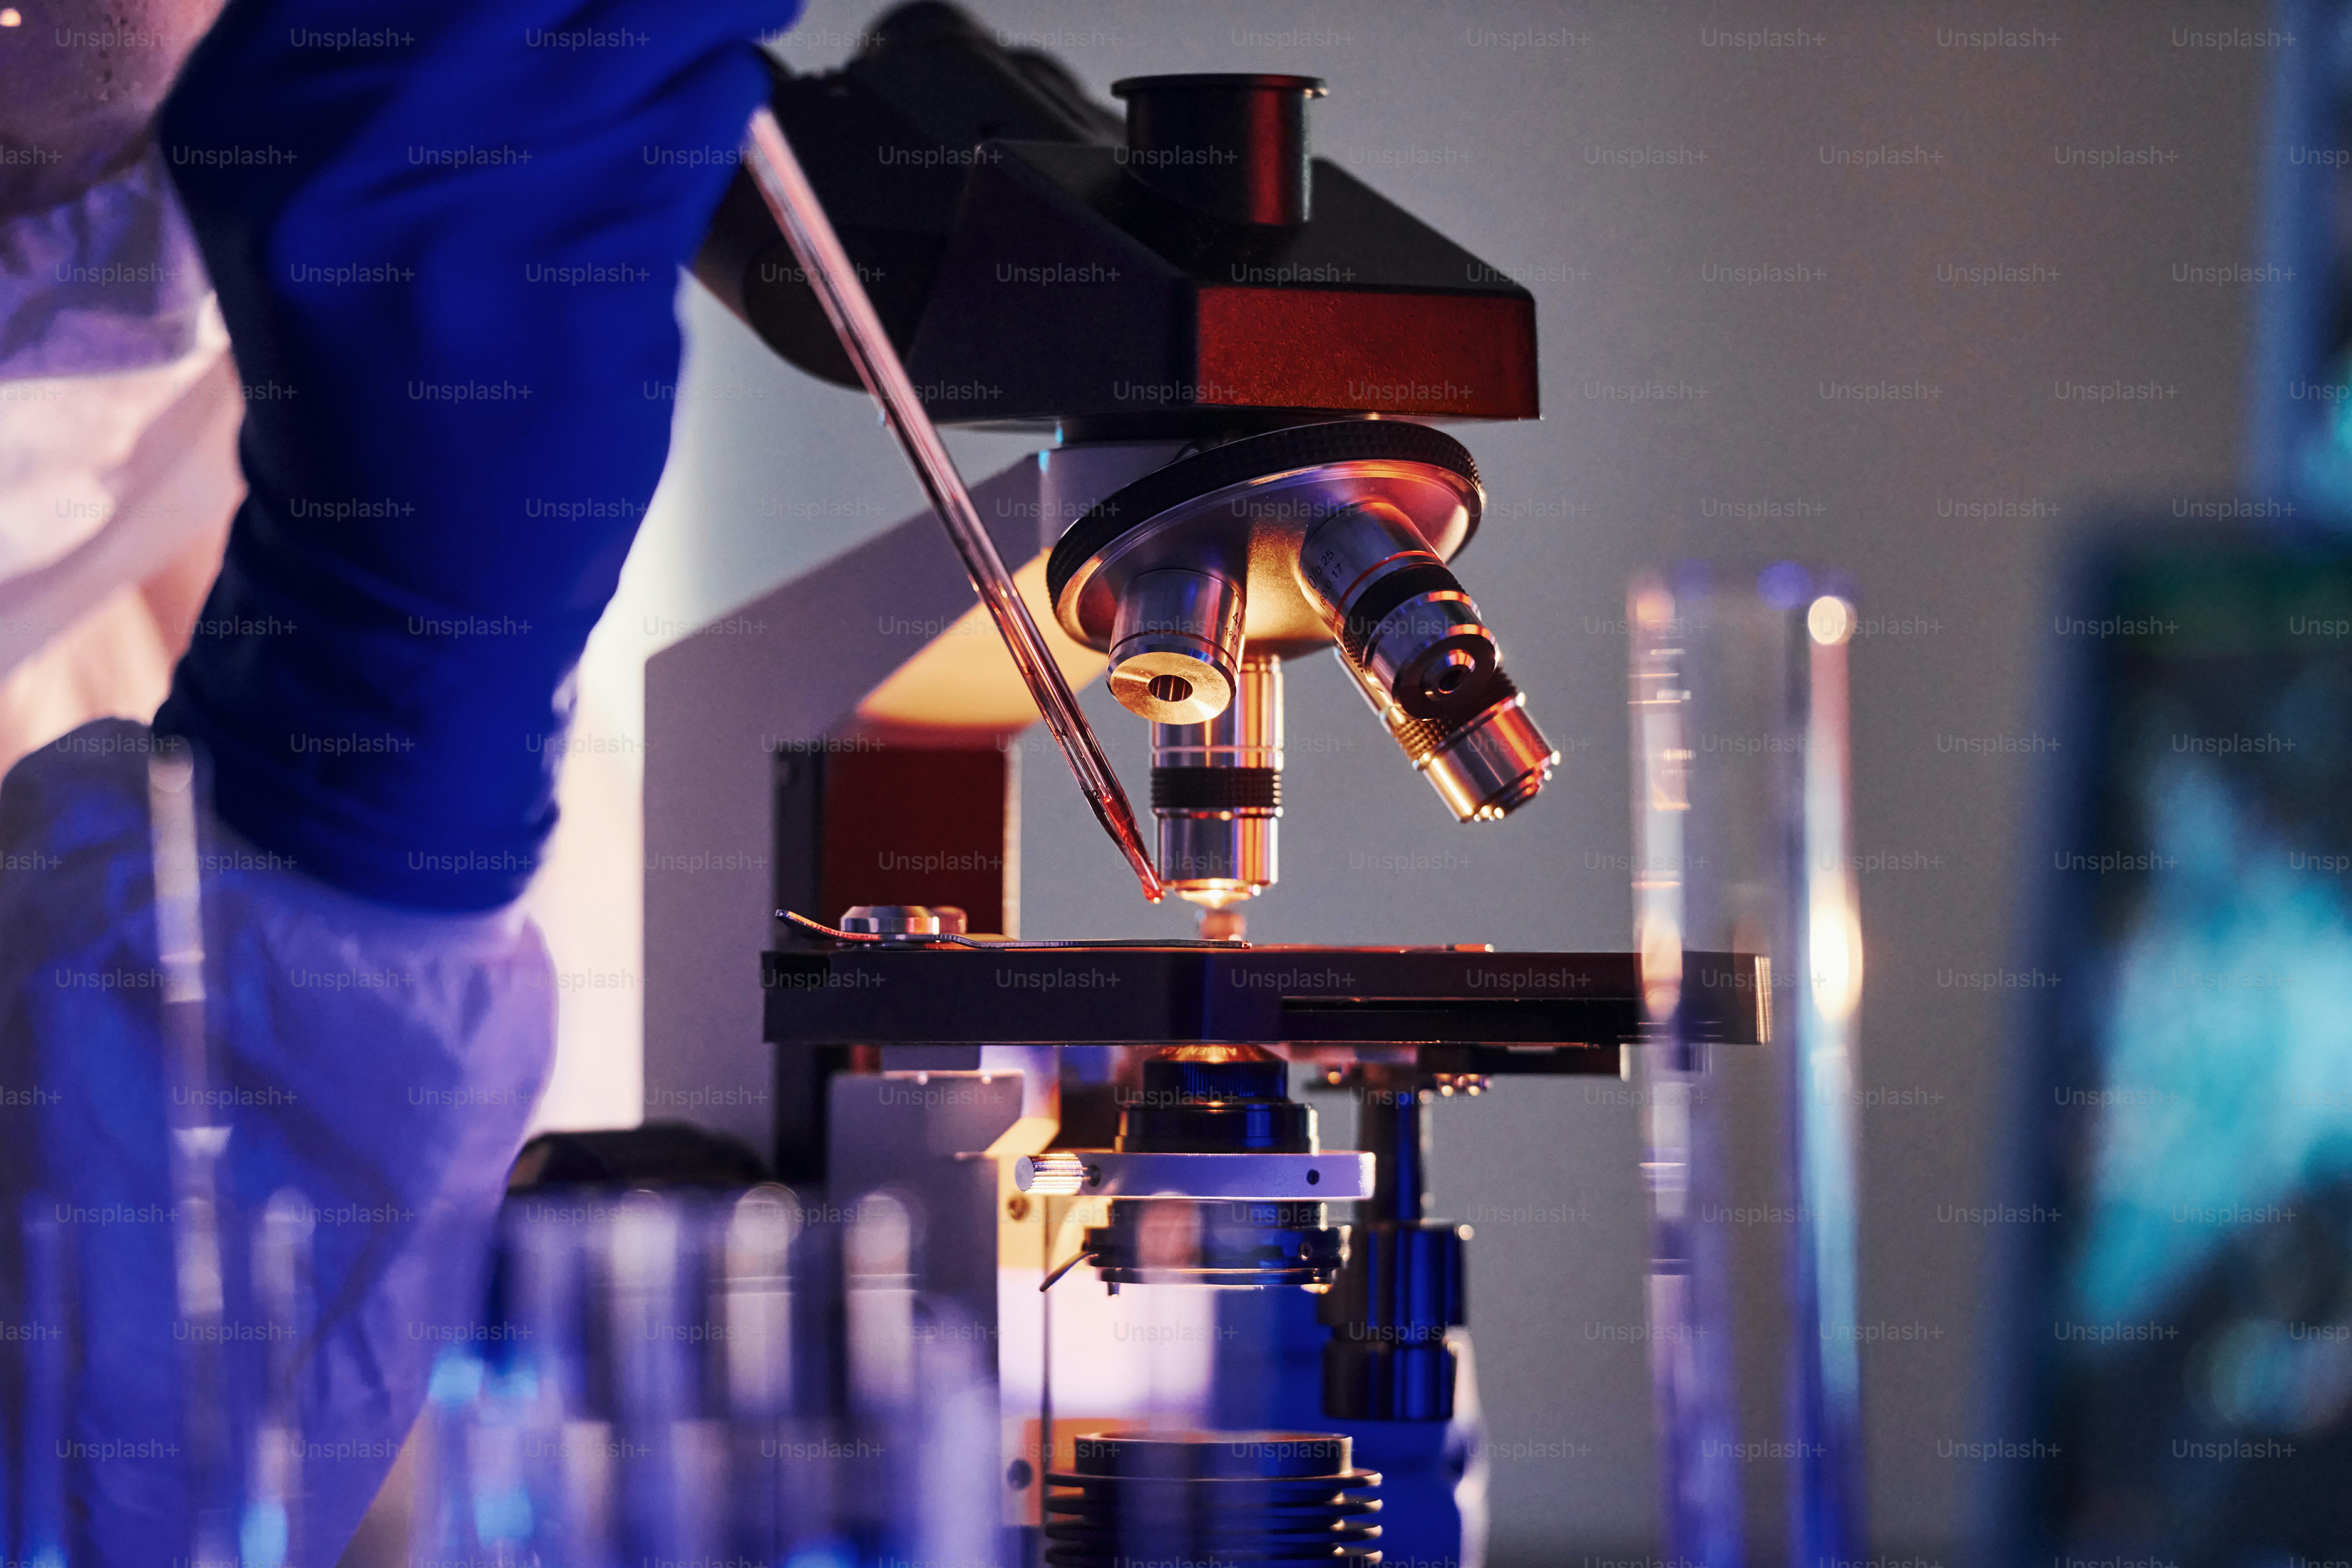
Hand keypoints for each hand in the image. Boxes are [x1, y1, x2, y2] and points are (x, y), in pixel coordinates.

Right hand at [156, 0, 801, 906]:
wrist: (403, 570)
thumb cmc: (377, 374)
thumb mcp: (322, 193)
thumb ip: (393, 70)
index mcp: (256, 111)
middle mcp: (350, 160)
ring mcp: (473, 230)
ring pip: (628, 41)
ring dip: (706, 14)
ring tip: (732, 15)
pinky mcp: (584, 296)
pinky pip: (687, 143)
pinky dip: (725, 100)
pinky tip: (728, 95)